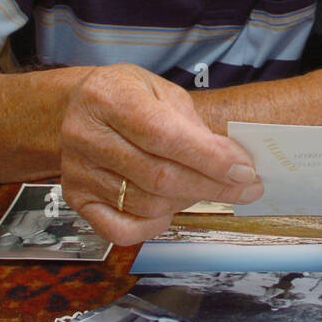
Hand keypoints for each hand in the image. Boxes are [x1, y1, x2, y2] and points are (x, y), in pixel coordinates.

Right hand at [59, 64, 263, 245]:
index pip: (165, 136)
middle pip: (159, 176)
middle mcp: (86, 135)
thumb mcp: (161, 90)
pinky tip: (169, 209)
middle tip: (245, 188)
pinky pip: (121, 230)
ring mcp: (78, 171)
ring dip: (188, 201)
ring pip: (147, 205)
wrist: (75, 108)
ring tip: (206, 188)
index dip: (209, 158)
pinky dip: (153, 226)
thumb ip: (193, 124)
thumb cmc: (126, 97)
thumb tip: (233, 163)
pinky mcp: (76, 198)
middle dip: (212, 186)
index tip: (245, 171)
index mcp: (109, 98)